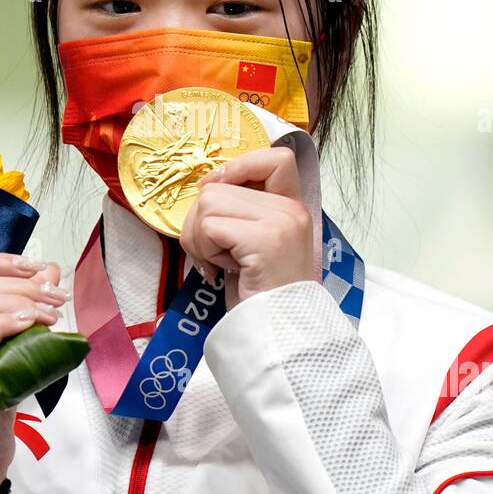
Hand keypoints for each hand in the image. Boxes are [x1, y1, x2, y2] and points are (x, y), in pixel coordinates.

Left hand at [178, 147, 318, 305]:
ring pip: (208, 202)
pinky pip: (209, 227)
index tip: (219, 195)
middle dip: (200, 222)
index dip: (237, 167)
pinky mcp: (265, 239)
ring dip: (199, 238)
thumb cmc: (260, 296)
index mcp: (293, 207)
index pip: (275, 157)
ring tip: (219, 264)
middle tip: (212, 255)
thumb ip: (241, 213)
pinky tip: (220, 272)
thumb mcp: (252, 245)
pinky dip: (204, 251)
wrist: (279, 335)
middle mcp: (292, 208)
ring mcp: (281, 222)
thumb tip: (206, 185)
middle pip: (219, 185)